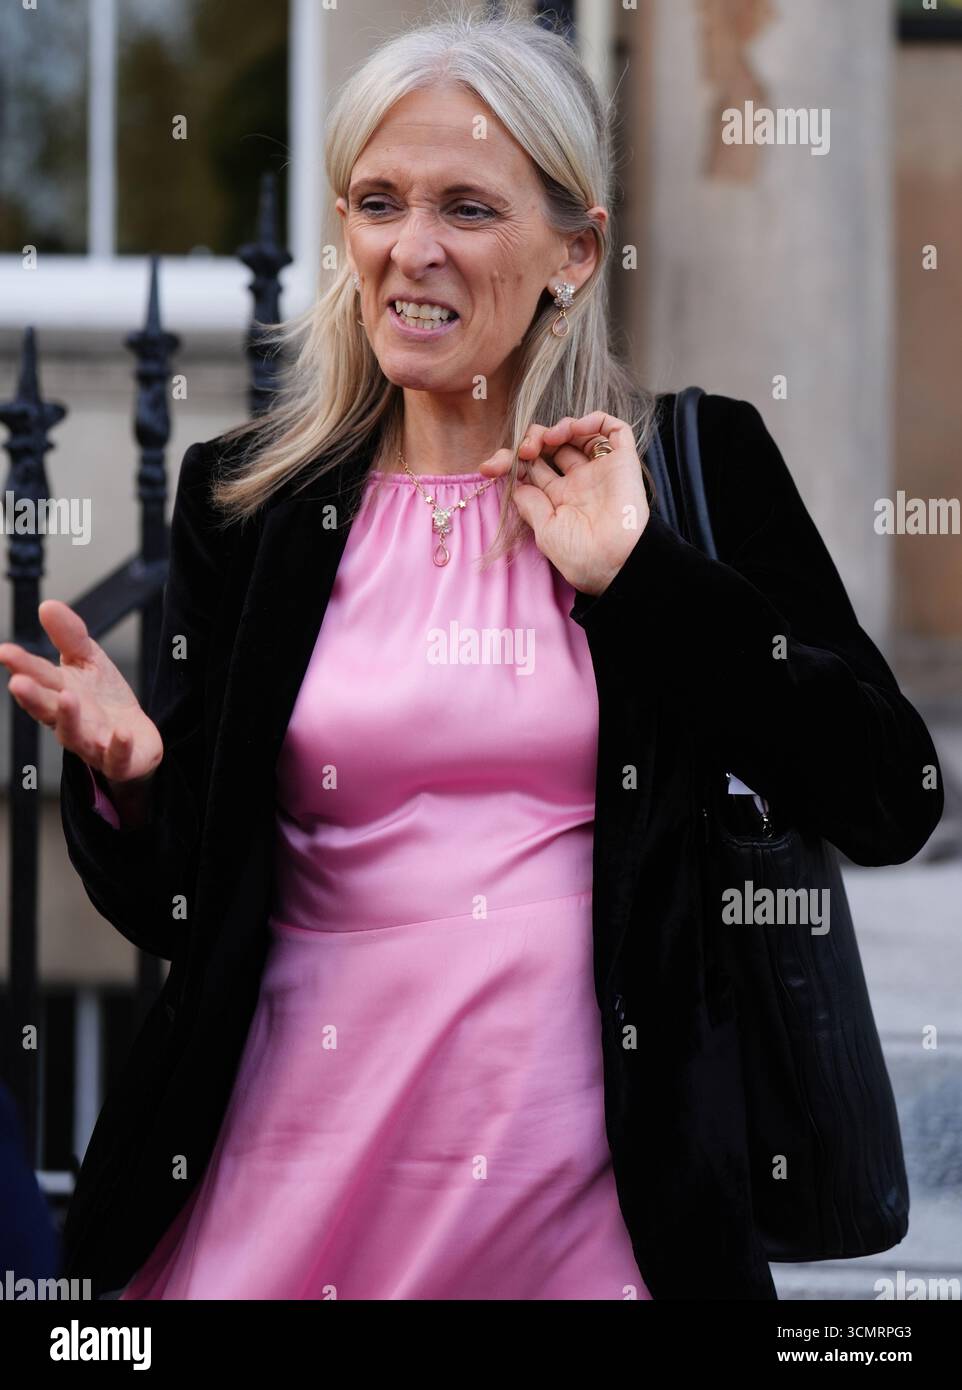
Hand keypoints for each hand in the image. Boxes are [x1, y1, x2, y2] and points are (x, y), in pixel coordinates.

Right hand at [0, 600, 163, 788]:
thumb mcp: (88, 661)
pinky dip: (118, 747)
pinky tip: (121, 733)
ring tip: (67, 698)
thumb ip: (69, 636)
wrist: (135, 739)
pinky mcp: (120, 760)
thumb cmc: (103, 701)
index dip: (22, 666)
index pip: (39, 678)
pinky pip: (117, 757)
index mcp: (59, 694)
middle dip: (32, 697)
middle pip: (48, 709)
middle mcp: (70, 722)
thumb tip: (47, 605)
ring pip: (75, 735)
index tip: (6, 651)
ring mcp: (93, 743)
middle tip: (18, 682)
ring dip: (69, 718)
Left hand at [479, 412, 649, 595]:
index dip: (511, 461)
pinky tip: (572, 430)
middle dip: (532, 440)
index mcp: (560, 500)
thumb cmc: (582, 556)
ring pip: (578, 433)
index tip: (490, 467)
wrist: (617, 562)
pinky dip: (592, 420)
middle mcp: (580, 482)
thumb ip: (530, 505)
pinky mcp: (623, 461)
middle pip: (552, 447)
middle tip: (524, 450)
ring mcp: (601, 470)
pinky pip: (613, 429)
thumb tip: (516, 485)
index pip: (533, 469)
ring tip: (547, 439)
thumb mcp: (545, 532)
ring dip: (558, 428)